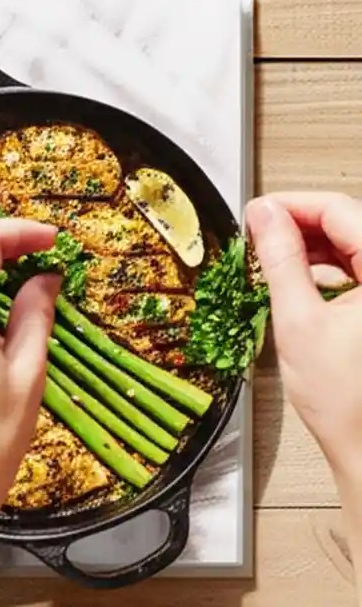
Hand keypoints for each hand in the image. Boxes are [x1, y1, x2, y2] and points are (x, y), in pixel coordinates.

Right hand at [247, 192, 361, 482]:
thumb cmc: (348, 401)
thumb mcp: (300, 321)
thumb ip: (280, 260)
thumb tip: (263, 217)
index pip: (340, 209)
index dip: (292, 205)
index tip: (256, 212)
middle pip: (351, 222)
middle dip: (301, 224)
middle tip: (258, 236)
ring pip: (356, 244)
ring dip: (315, 246)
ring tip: (274, 261)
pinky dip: (331, 268)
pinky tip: (303, 282)